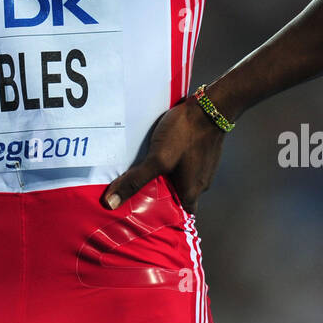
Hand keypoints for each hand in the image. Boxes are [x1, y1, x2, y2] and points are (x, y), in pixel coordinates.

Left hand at [101, 96, 226, 213]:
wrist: (210, 108)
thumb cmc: (185, 135)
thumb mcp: (157, 159)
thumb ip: (135, 181)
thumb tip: (111, 203)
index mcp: (191, 193)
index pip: (174, 214)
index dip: (157, 214)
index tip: (139, 209)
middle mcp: (200, 185)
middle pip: (176, 196)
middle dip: (158, 192)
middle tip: (138, 186)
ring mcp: (204, 169)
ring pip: (180, 179)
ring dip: (166, 176)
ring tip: (146, 168)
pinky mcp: (203, 154)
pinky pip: (185, 164)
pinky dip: (174, 162)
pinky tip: (162, 152)